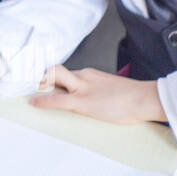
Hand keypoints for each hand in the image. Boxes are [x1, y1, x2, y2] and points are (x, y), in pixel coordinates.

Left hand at [31, 65, 165, 124]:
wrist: (145, 98)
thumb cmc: (134, 97)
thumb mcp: (111, 89)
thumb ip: (98, 90)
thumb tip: (94, 99)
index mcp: (90, 74)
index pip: (65, 73)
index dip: (50, 77)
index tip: (41, 81)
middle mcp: (83, 76)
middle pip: (56, 71)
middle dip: (41, 77)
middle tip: (32, 85)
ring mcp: (82, 88)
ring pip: (54, 78)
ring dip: (41, 84)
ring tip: (31, 91)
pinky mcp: (83, 102)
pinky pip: (58, 100)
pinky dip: (44, 102)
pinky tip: (34, 103)